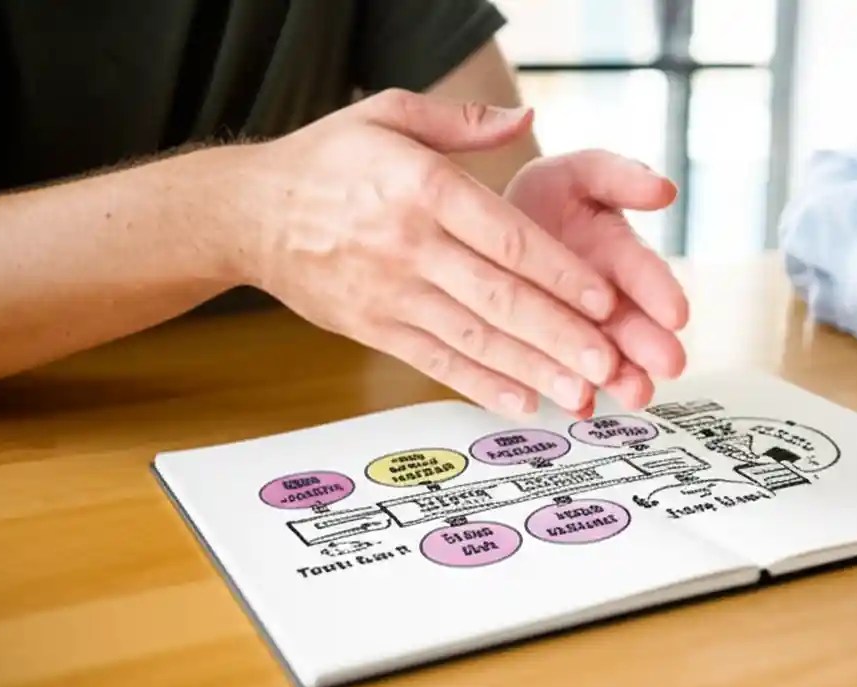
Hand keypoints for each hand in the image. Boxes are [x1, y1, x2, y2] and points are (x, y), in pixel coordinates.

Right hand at [231, 90, 648, 417]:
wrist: (249, 212)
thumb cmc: (327, 161)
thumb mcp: (389, 115)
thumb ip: (462, 123)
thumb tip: (525, 119)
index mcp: (423, 187)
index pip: (506, 237)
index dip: (559, 272)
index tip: (603, 298)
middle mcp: (410, 245)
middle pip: (497, 297)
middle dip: (558, 334)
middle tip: (607, 362)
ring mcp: (391, 294)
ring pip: (472, 338)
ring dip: (531, 368)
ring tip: (581, 392)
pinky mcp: (375, 328)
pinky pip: (436, 362)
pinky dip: (480, 385)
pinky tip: (521, 401)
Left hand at [504, 151, 685, 412]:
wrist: (496, 228)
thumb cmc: (547, 198)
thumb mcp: (582, 174)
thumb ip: (620, 177)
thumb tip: (664, 189)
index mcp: (617, 250)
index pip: (641, 269)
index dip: (659, 290)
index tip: (677, 312)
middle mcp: (606, 297)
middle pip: (629, 322)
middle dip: (649, 344)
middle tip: (669, 365)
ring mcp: (580, 330)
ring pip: (603, 357)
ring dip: (621, 376)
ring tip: (635, 394)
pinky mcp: (551, 355)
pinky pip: (562, 378)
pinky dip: (572, 394)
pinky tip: (578, 406)